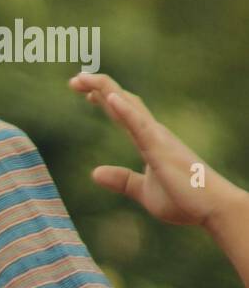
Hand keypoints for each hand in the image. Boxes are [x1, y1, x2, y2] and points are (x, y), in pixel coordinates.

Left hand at [69, 73, 241, 229]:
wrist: (214, 210)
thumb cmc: (186, 200)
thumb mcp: (143, 191)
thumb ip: (122, 180)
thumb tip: (95, 173)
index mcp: (149, 141)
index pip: (123, 114)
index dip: (104, 99)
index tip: (84, 90)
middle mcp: (153, 133)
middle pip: (122, 102)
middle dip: (98, 88)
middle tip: (74, 79)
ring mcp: (158, 138)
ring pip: (128, 106)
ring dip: (105, 90)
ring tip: (84, 78)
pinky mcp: (161, 149)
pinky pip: (140, 126)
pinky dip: (124, 110)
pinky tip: (110, 98)